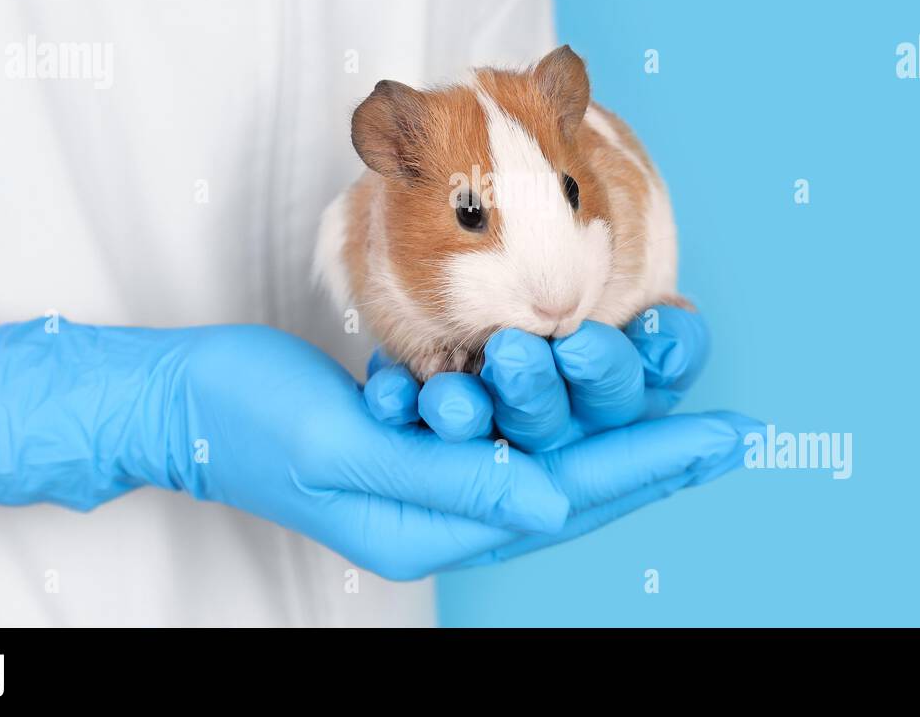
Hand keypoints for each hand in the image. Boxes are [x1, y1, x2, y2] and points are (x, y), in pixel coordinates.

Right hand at [0, 318, 755, 579]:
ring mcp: (430, 479)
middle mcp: (440, 510)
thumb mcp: (340, 447)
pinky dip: (558, 416)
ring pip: (546, 461)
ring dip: (613, 437)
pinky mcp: (417, 445)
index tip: (727, 438)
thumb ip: (445, 479)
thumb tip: (546, 499)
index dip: (649, 466)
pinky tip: (596, 392)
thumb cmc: (246, 420)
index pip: (563, 499)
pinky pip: (506, 436)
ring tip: (683, 410)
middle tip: (737, 433)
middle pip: (571, 489)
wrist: (181, 399)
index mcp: (426, 526)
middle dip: (655, 458)